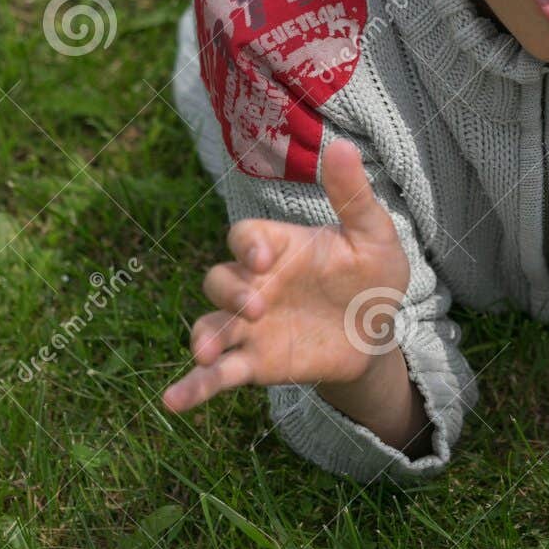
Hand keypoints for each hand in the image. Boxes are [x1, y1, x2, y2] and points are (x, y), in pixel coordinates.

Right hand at [163, 140, 410, 412]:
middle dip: (230, 291)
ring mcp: (249, 325)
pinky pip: (216, 375)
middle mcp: (254, 283)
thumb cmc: (371, 276)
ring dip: (204, 338)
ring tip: (206, 353)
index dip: (246, 244)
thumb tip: (344, 147)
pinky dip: (193, 387)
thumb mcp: (372, 236)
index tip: (263, 258)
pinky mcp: (253, 363)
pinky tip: (172, 401)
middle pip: (219, 279)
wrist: (376, 333)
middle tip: (258, 305)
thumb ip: (353, 197)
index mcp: (278, 247)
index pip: (244, 236)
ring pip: (210, 326)